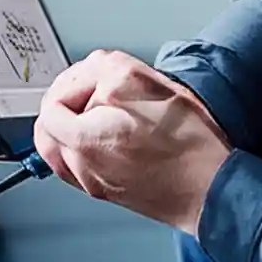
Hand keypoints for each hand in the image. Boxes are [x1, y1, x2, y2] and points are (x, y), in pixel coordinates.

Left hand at [33, 49, 231, 235]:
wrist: (212, 191)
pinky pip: (80, 166)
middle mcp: (82, 166)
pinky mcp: (109, 191)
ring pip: (62, 149)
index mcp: (85, 140)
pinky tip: (112, 134)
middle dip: (65, 104)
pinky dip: (85, 147)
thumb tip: (86, 73)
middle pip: (48, 130)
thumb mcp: (142, 81)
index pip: (50, 105)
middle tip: (89, 91)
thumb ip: (101, 69)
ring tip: (102, 111)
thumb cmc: (188, 144)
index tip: (92, 79)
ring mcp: (94, 183)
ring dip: (73, 126)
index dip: (70, 82)